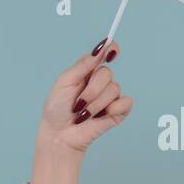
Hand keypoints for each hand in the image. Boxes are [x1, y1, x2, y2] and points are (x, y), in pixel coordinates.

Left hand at [37, 38, 133, 155]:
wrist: (59, 136)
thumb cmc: (56, 110)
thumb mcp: (64, 82)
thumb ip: (83, 64)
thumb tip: (100, 47)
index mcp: (86, 72)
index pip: (103, 55)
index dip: (110, 49)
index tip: (113, 49)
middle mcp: (99, 82)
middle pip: (106, 73)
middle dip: (91, 90)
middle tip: (78, 104)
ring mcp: (109, 97)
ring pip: (114, 89)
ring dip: (95, 104)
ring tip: (83, 115)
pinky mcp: (117, 112)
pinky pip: (126, 102)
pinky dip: (114, 109)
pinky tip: (100, 117)